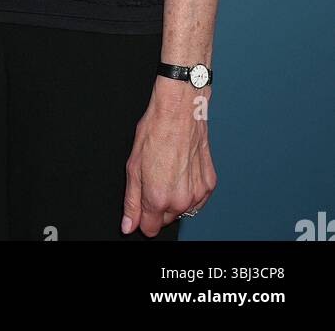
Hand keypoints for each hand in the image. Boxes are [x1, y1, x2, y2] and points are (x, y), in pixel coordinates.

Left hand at [121, 81, 215, 235]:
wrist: (180, 111)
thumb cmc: (156, 131)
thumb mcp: (133, 167)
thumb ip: (131, 201)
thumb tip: (129, 225)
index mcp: (158, 198)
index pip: (149, 229)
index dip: (142, 218)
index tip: (141, 206)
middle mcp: (181, 200)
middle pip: (166, 220)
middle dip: (158, 206)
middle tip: (154, 178)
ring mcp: (198, 193)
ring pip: (182, 210)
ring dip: (175, 198)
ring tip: (168, 171)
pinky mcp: (210, 184)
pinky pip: (197, 199)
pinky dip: (189, 190)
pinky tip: (181, 170)